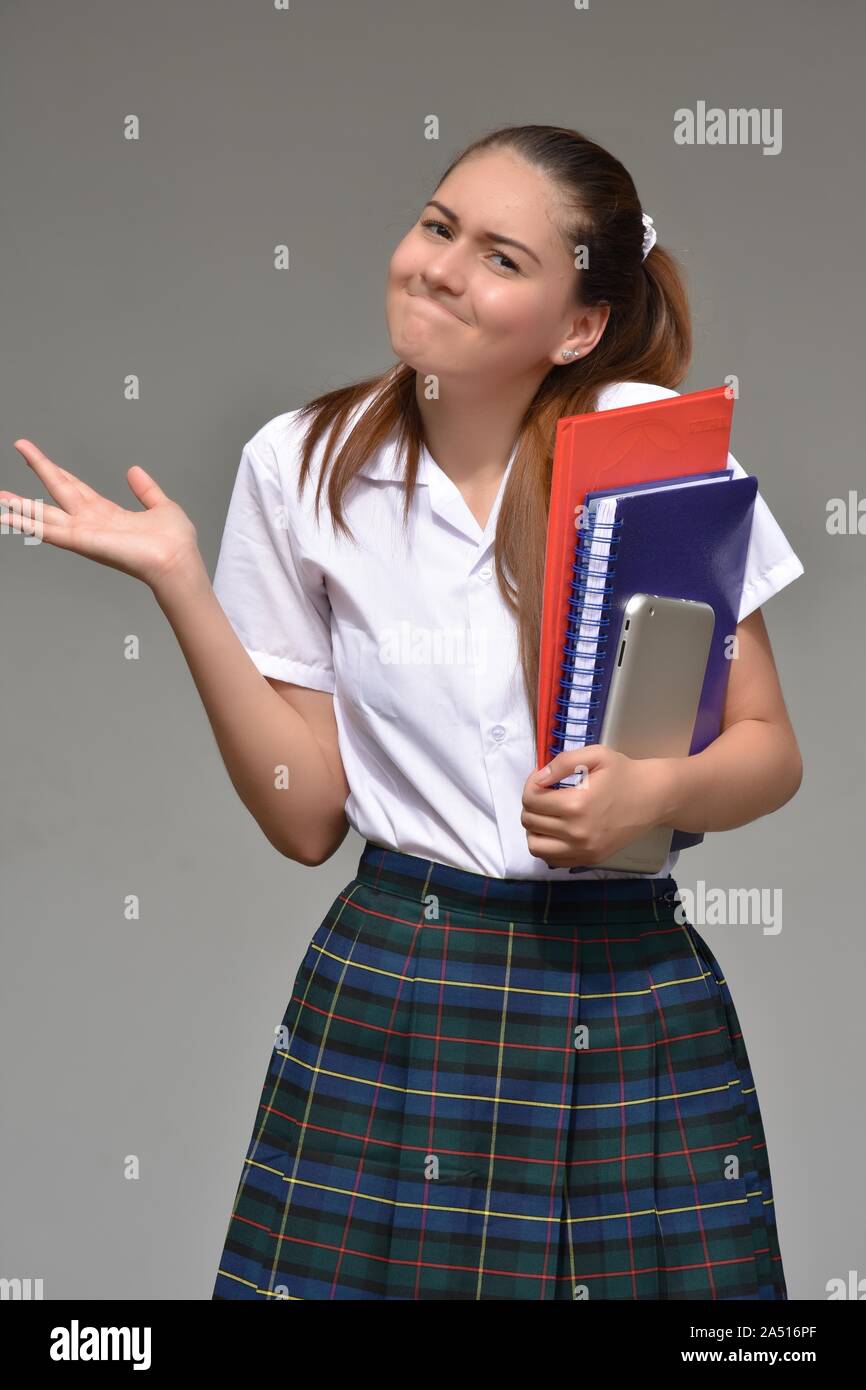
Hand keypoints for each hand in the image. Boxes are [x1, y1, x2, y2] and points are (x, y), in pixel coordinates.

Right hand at [1, 439, 202, 591]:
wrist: (177, 560)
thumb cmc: (174, 543)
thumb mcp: (161, 506)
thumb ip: (146, 490)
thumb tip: (133, 470)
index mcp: (107, 513)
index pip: (75, 487)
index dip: (57, 469)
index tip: (37, 453)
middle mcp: (91, 523)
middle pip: (58, 491)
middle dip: (39, 469)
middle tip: (20, 447)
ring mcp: (84, 533)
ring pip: (45, 514)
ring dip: (21, 505)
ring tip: (0, 497)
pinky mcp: (82, 542)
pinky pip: (48, 532)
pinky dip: (27, 524)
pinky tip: (7, 517)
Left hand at [520, 745, 669, 867]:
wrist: (654, 798)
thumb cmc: (624, 774)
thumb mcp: (596, 755)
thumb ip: (562, 762)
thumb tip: (539, 779)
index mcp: (576, 804)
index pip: (531, 800)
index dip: (530, 785)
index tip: (542, 779)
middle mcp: (577, 832)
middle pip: (529, 822)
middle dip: (531, 804)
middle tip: (545, 794)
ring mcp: (584, 850)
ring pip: (535, 846)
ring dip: (534, 828)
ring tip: (547, 814)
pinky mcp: (590, 859)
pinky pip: (552, 860)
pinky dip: (547, 845)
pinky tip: (557, 830)